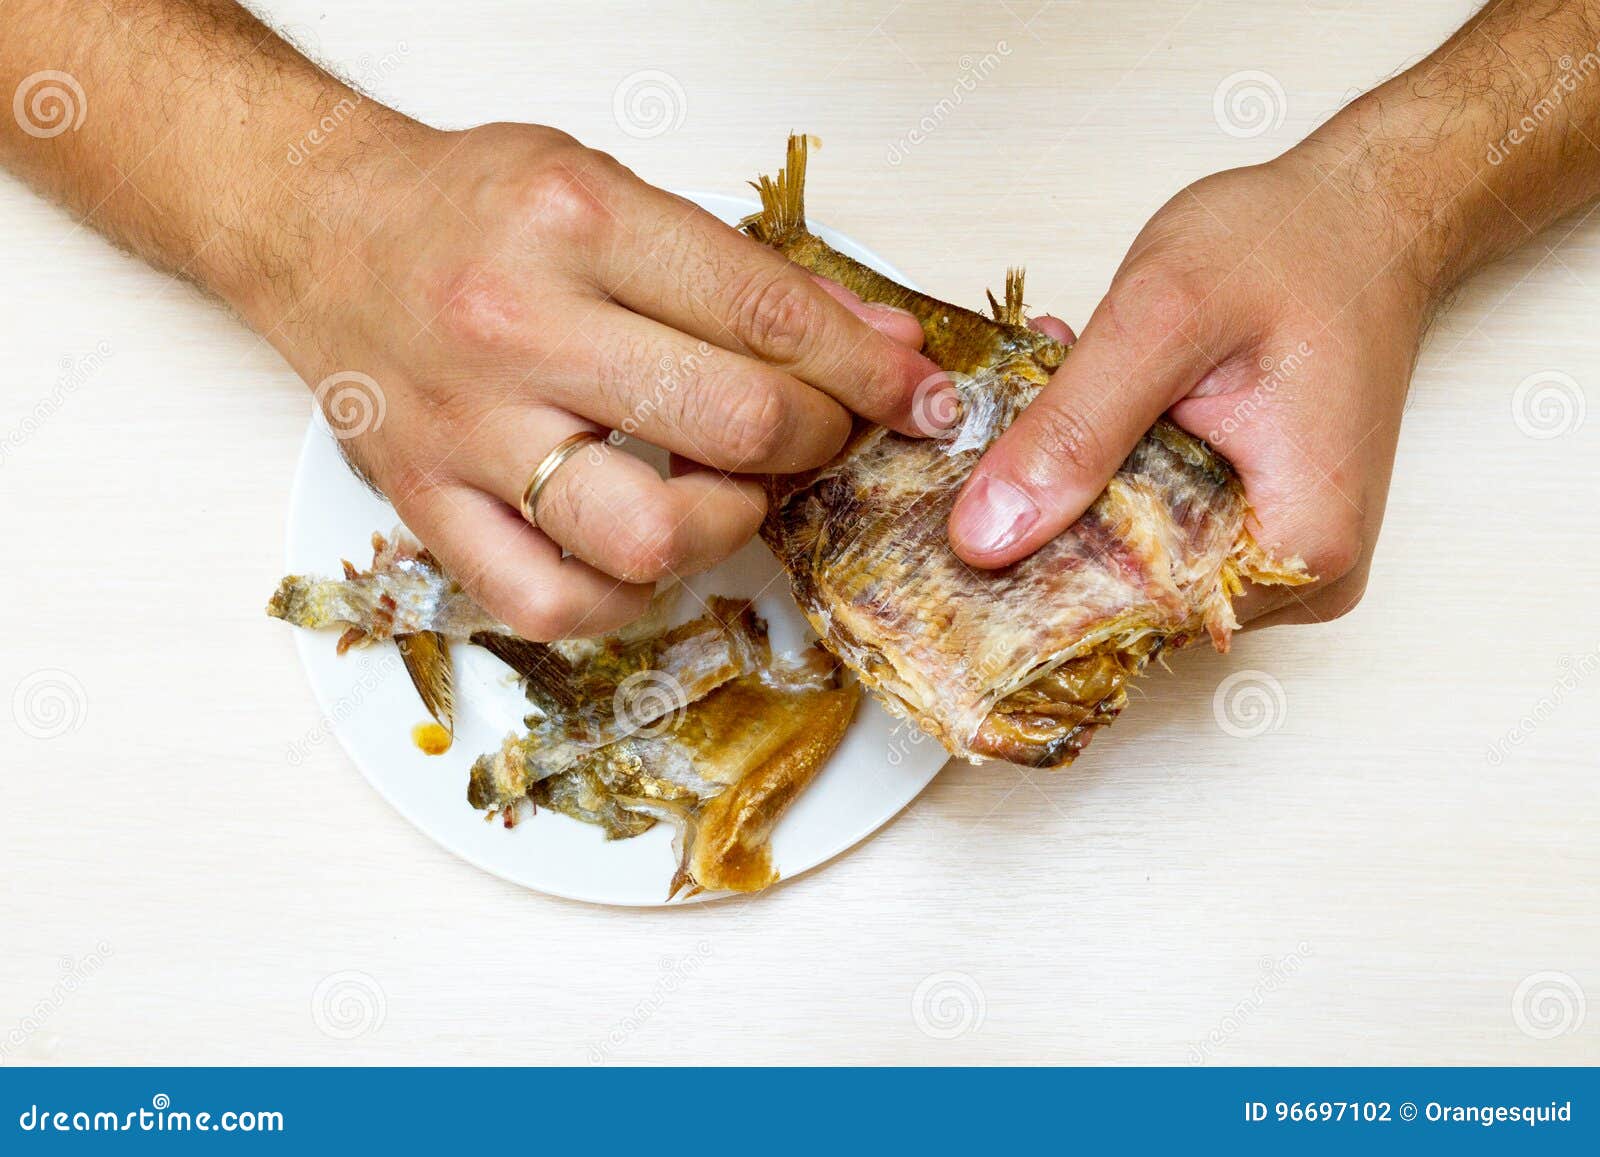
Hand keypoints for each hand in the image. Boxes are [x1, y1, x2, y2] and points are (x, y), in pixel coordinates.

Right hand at [258, 123, 946, 639]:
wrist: (320, 229)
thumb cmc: (469, 208)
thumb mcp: (616, 192)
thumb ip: (749, 277)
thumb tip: (878, 348)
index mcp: (577, 225)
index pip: (769, 319)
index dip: (869, 373)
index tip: (915, 399)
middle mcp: (519, 329)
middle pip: (731, 426)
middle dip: (818, 443)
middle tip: (822, 436)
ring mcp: (469, 431)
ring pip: (648, 535)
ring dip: (731, 526)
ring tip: (733, 493)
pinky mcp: (428, 506)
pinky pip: (549, 603)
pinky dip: (626, 601)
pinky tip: (649, 557)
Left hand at [948, 150, 1434, 626]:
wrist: (1358, 216)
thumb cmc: (1295, 247)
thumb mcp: (1161, 320)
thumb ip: (1075, 429)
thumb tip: (987, 534)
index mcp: (1296, 548)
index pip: (1129, 613)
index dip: (1037, 569)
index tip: (971, 507)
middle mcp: (1296, 576)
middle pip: (1126, 592)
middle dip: (1051, 509)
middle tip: (1012, 417)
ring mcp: (1271, 554)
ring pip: (1128, 556)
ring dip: (1074, 480)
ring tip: (1058, 385)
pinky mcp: (1248, 525)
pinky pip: (1151, 523)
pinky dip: (1105, 467)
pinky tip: (1087, 401)